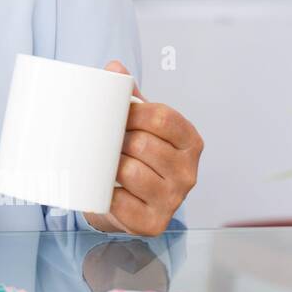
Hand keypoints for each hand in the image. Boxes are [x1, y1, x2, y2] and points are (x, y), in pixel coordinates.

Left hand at [82, 62, 202, 234]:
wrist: (121, 202)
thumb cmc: (132, 155)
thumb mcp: (136, 124)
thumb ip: (128, 95)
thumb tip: (114, 68)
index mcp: (189, 142)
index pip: (165, 118)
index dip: (135, 112)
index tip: (116, 113)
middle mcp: (188, 172)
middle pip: (144, 144)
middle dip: (117, 140)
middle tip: (103, 141)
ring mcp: (173, 200)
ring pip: (131, 172)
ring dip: (109, 165)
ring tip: (102, 163)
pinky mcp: (153, 223)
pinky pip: (120, 203)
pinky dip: (106, 194)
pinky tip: (103, 189)